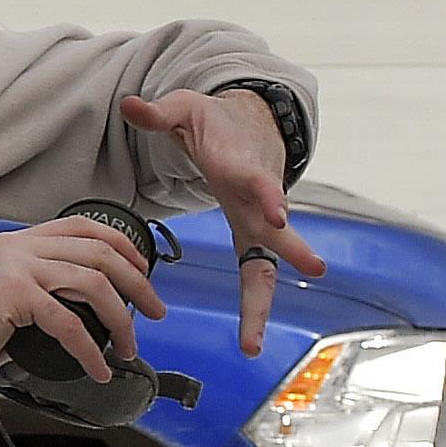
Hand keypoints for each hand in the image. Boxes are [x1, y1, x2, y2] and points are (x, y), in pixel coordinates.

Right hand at [0, 213, 160, 384]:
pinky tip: (98, 369)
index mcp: (18, 241)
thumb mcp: (5, 296)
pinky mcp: (15, 295)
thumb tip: (84, 313)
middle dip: (137, 283)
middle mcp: (19, 246)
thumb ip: (40, 291)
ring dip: (122, 319)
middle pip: (99, 252)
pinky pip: (70, 323)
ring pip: (93, 283)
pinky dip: (92, 351)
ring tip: (130, 348)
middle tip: (155, 311)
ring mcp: (17, 267)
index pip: (83, 226)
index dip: (122, 246)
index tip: (143, 272)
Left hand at [116, 90, 329, 354]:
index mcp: (241, 168)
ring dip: (260, 304)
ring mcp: (258, 221)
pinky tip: (249, 339)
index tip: (279, 213)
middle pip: (277, 230)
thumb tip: (129, 104)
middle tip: (316, 267)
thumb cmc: (215, 122)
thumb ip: (158, 113)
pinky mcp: (253, 235)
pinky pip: (255, 273)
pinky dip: (253, 305)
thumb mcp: (184, 109)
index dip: (268, 195)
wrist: (250, 124)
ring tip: (253, 342)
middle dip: (294, 249)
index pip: (259, 181)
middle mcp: (258, 200)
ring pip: (265, 266)